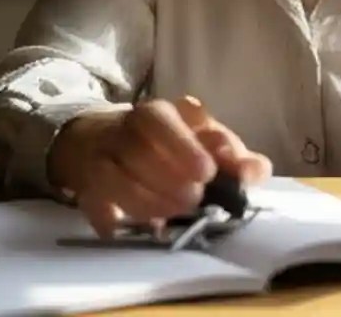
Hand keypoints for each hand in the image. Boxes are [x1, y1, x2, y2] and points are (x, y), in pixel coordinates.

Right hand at [49, 97, 272, 236]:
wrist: (103, 142)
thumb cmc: (168, 143)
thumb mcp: (203, 141)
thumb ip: (233, 155)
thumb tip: (255, 171)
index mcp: (156, 114)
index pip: (161, 121)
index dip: (184, 146)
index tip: (207, 172)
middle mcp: (122, 131)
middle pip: (136, 150)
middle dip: (168, 179)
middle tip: (193, 199)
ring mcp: (98, 158)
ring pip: (112, 177)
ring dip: (146, 201)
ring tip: (172, 214)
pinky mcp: (85, 187)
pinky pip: (93, 203)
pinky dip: (114, 219)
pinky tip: (138, 228)